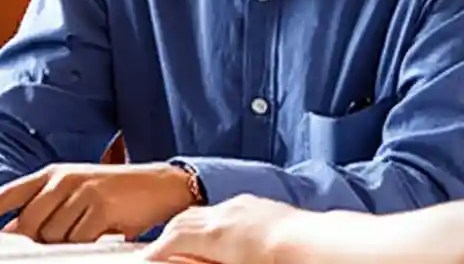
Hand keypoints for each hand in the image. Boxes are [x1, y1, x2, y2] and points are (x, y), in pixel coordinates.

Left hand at [0, 163, 196, 243]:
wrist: (159, 186)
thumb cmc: (114, 194)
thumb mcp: (76, 193)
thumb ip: (47, 209)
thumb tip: (15, 236)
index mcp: (52, 174)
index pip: (9, 193)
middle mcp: (62, 179)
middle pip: (29, 224)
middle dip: (34, 243)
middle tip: (52, 246)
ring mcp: (82, 191)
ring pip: (54, 236)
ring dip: (67, 243)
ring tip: (89, 231)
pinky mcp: (100, 207)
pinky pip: (79, 239)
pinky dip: (86, 243)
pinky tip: (102, 232)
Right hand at [143, 194, 304, 263]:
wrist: (316, 246)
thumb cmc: (275, 262)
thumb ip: (202, 263)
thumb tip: (183, 259)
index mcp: (213, 235)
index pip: (172, 240)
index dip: (157, 252)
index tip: (147, 260)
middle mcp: (224, 214)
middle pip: (183, 221)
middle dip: (168, 235)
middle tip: (158, 250)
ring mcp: (243, 206)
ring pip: (205, 212)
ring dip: (190, 225)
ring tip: (184, 241)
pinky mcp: (260, 205)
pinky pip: (226, 210)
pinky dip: (213, 221)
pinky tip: (218, 233)